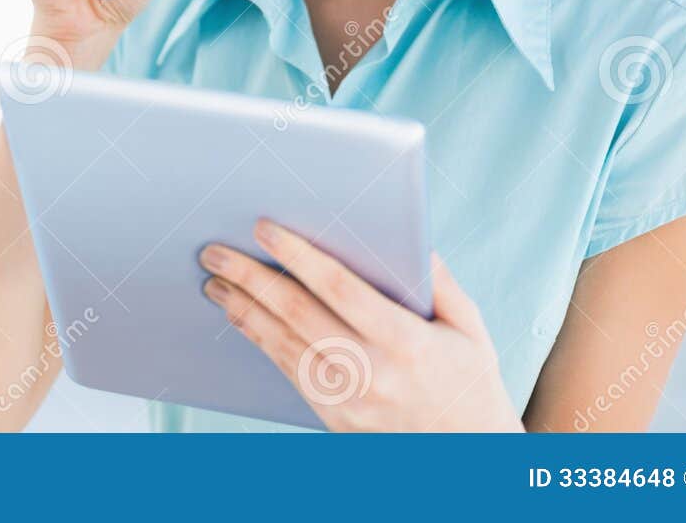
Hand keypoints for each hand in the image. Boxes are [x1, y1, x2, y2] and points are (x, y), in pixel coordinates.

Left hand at [199, 220, 522, 431]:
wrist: (468, 457)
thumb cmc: (470, 382)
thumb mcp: (468, 326)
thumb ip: (438, 279)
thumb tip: (409, 234)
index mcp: (406, 341)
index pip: (338, 288)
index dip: (297, 255)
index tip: (264, 228)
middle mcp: (372, 372)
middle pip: (296, 314)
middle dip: (251, 278)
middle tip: (215, 251)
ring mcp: (349, 400)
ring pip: (282, 345)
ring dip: (243, 309)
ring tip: (215, 280)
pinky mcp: (334, 417)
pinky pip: (288, 371)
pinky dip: (260, 340)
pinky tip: (241, 318)